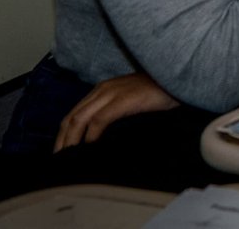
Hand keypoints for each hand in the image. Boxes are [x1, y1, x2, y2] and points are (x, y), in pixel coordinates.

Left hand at [54, 73, 177, 151]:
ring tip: (67, 158)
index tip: (62, 153)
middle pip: (71, 117)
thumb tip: (102, 137)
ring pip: (79, 119)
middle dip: (62, 140)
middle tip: (58, 161)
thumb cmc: (161, 92)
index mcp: (103, 90)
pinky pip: (98, 121)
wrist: (180, 77)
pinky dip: (89, 137)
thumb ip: (116, 112)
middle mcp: (102, 89)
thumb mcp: (132, 100)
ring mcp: (111, 93)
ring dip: (70, 141)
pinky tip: (88, 149)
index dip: (64, 134)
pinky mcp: (122, 100)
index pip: (74, 113)